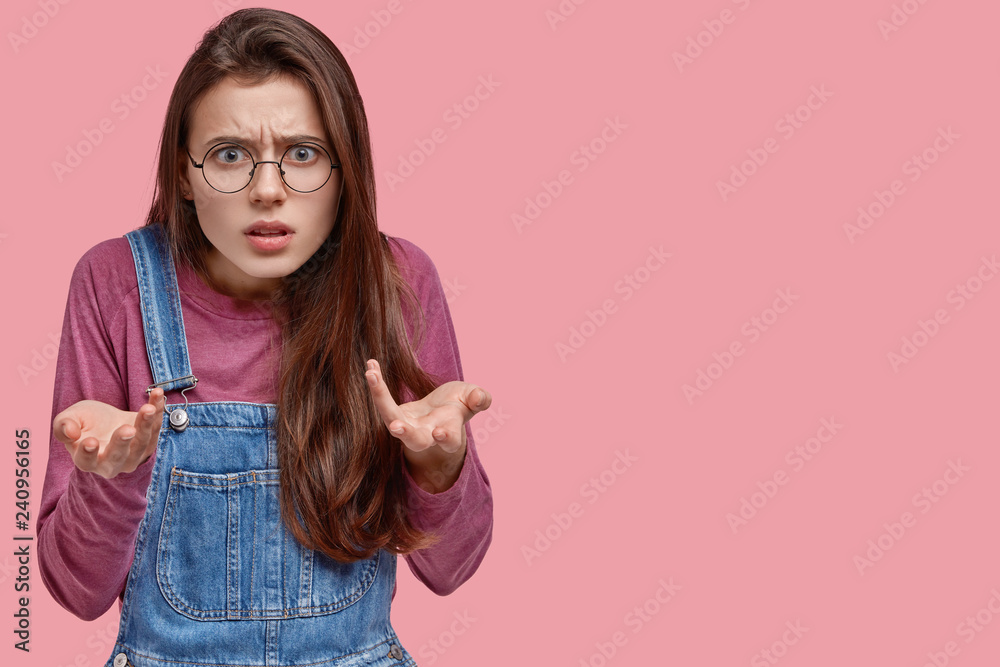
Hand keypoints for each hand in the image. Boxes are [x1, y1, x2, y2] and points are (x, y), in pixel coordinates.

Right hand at [52, 389, 165, 478]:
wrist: (108, 420)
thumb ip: (63, 426)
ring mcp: (133, 455)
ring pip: (142, 444)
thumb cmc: (86, 423)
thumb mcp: (69, 419)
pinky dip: (158, 410)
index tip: (90, 441)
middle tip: (127, 430)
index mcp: (87, 460)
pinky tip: (158, 395)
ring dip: (146, 425)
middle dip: (122, 442)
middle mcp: (111, 462)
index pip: (86, 461)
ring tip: (147, 408)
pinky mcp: (150, 442)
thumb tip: (70, 433)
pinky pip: (156, 427)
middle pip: (118, 457)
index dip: (87, 453)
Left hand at [364, 359, 490, 492]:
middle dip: (406, 434)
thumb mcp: (473, 398)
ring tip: (372, 374)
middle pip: (415, 440)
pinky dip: (376, 383)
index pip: (449, 441)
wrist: (442, 409)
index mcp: (449, 433)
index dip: (446, 438)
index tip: (440, 432)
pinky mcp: (394, 413)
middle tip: (396, 426)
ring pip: (390, 417)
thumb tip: (479, 398)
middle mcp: (425, 435)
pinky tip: (371, 365)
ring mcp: (406, 426)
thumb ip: (480, 399)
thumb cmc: (460, 405)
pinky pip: (382, 400)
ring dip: (380, 397)